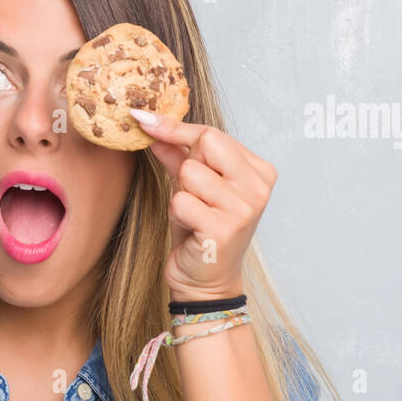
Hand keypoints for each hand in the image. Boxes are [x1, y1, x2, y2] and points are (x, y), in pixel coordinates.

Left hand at [127, 109, 276, 302]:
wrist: (204, 281)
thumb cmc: (199, 231)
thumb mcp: (191, 187)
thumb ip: (177, 155)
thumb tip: (151, 126)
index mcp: (258, 171)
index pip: (212, 135)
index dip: (175, 128)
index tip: (143, 118)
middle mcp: (258, 187)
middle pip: (205, 146)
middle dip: (186, 167)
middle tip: (193, 195)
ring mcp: (244, 209)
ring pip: (190, 174)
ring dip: (180, 195)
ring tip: (192, 215)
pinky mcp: (225, 229)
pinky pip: (181, 202)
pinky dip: (177, 214)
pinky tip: (190, 229)